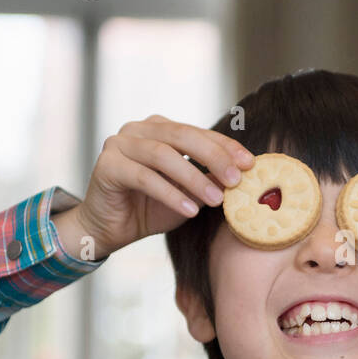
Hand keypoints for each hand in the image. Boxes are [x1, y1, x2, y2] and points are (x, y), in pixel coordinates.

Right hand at [59, 115, 253, 259]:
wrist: (110, 230)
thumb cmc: (150, 209)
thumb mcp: (188, 195)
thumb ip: (209, 181)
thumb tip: (242, 176)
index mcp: (160, 129)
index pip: (198, 132)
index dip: (226, 146)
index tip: (250, 163)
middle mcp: (138, 130)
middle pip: (182, 136)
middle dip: (213, 157)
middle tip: (236, 179)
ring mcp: (119, 144)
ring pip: (163, 155)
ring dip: (194, 178)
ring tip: (216, 200)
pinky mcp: (107, 165)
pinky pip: (144, 178)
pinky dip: (170, 194)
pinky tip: (190, 210)